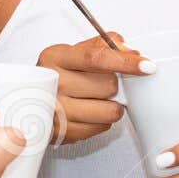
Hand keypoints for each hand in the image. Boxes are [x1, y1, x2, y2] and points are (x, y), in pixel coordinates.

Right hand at [36, 33, 153, 143]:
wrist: (31, 100)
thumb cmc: (60, 74)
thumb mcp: (75, 51)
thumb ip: (105, 44)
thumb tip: (132, 52)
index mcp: (56, 57)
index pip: (95, 57)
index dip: (125, 61)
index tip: (147, 66)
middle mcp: (54, 83)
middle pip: (108, 85)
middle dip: (115, 85)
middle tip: (104, 83)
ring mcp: (57, 111)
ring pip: (110, 110)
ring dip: (112, 105)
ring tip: (99, 99)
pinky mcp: (64, 133)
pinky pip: (102, 128)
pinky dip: (102, 120)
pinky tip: (89, 111)